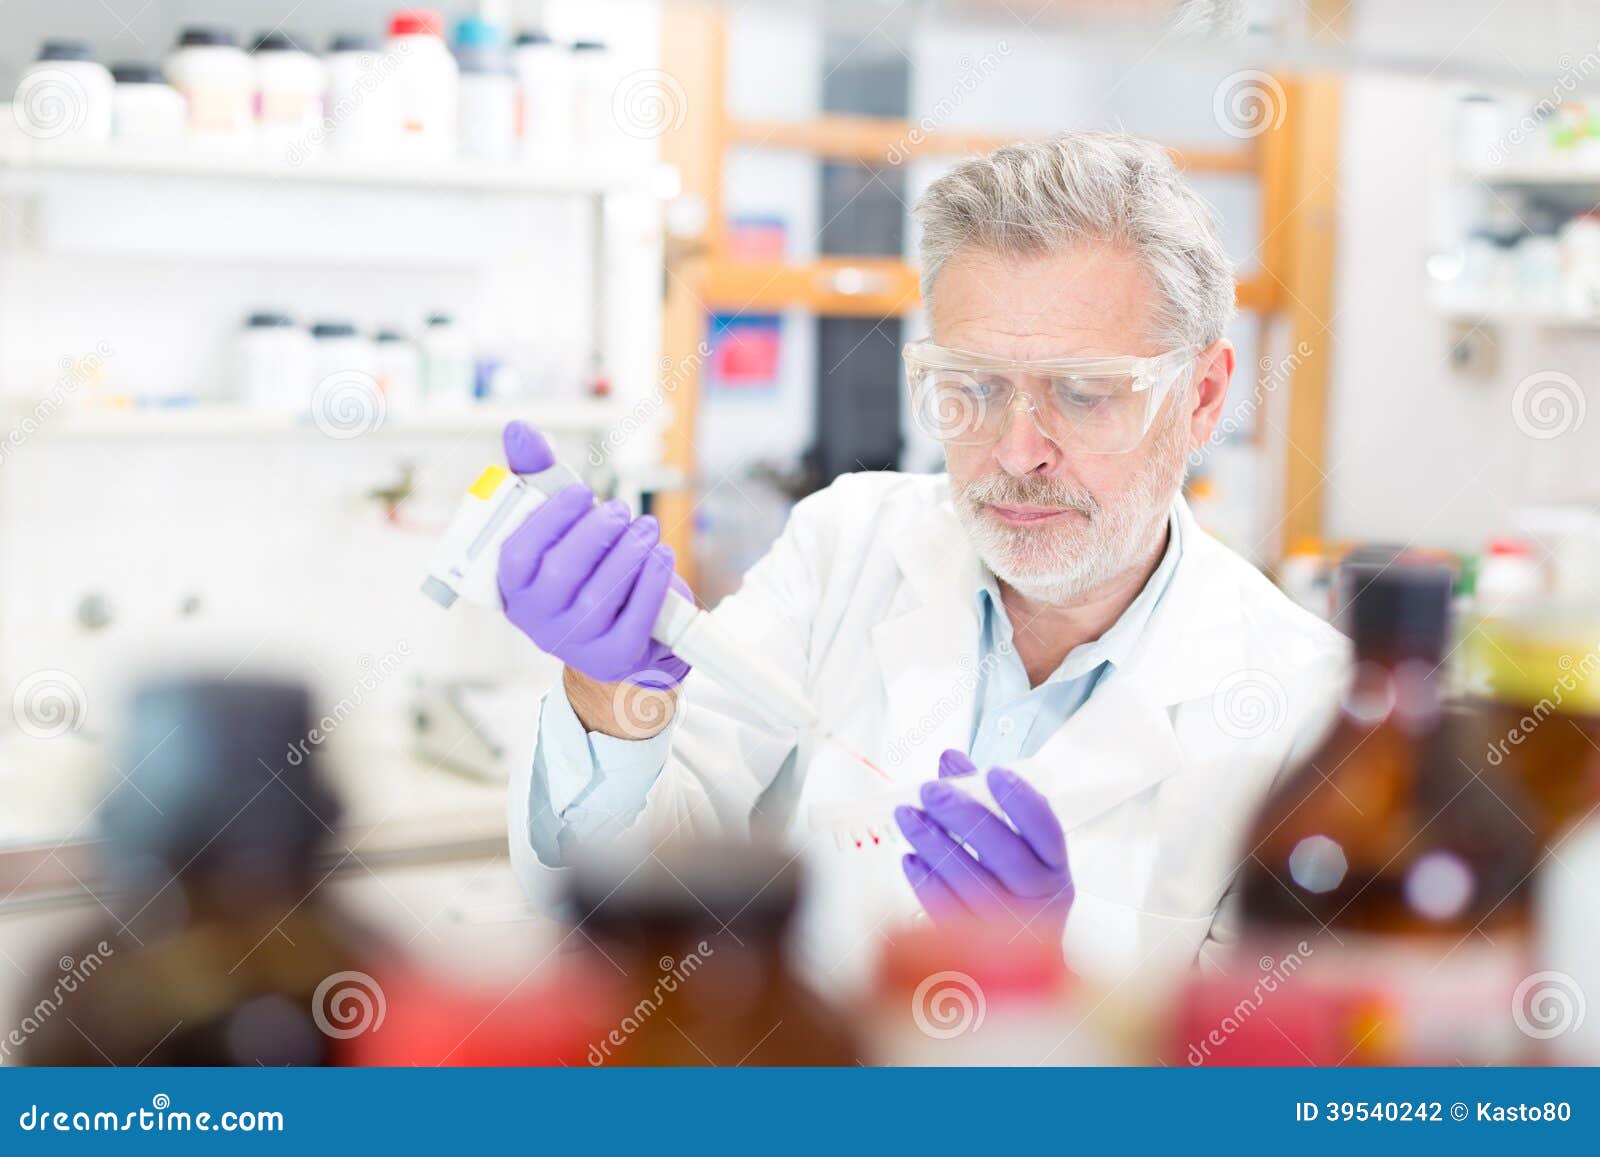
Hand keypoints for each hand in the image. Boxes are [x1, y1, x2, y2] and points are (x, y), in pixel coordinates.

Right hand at [497, 421, 690, 688]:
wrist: (616, 628)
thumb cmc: (581, 564)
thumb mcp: (559, 522)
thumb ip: (537, 475)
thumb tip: (518, 428)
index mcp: (512, 586)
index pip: (518, 553)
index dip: (551, 518)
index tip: (581, 491)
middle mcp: (537, 620)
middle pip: (562, 573)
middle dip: (598, 532)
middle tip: (622, 510)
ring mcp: (575, 643)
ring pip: (601, 595)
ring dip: (630, 552)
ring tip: (645, 528)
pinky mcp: (615, 656)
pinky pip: (635, 619)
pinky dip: (652, 581)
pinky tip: (660, 556)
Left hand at [895, 749, 1073, 945]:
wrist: (1020, 958)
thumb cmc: (1013, 881)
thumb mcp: (1013, 840)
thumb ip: (982, 797)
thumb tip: (949, 758)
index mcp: (1055, 865)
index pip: (1046, 829)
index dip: (1022, 800)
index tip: (994, 772)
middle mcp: (1039, 896)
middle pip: (1005, 854)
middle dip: (964, 817)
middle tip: (930, 789)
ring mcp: (1008, 925)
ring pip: (970, 881)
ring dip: (933, 843)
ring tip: (905, 814)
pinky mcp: (976, 947)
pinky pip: (947, 910)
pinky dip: (926, 881)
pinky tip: (910, 856)